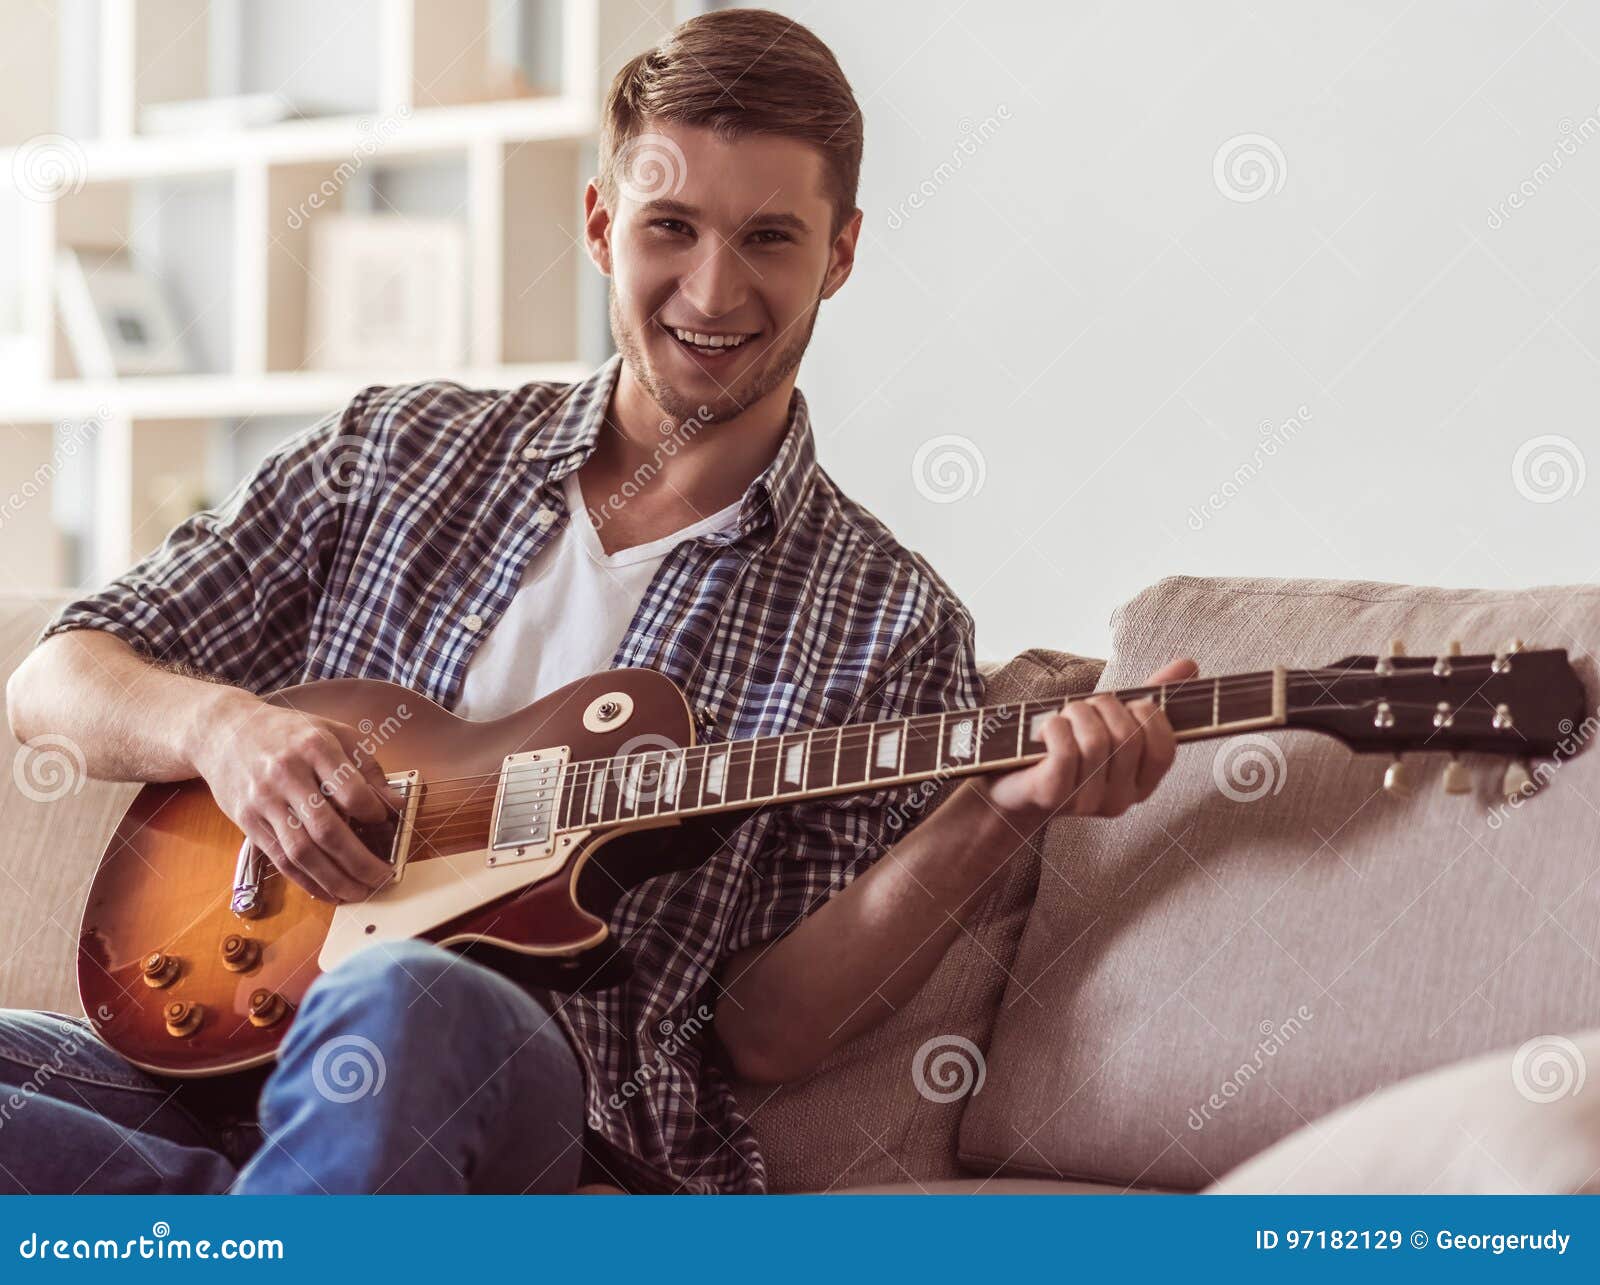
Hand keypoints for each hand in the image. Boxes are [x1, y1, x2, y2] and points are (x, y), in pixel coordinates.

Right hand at [190, 690, 402, 902]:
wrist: (225, 731)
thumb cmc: (289, 733)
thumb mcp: (334, 733)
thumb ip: (367, 768)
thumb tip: (397, 805)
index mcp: (314, 748)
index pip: (351, 792)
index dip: (374, 814)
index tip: (387, 823)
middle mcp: (287, 776)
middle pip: (327, 829)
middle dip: (359, 861)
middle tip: (383, 877)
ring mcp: (264, 801)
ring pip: (302, 851)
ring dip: (334, 879)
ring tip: (360, 892)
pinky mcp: (248, 822)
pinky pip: (280, 859)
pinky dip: (307, 880)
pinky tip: (329, 891)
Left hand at [974, 658, 1197, 829]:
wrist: (1011, 783)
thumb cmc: (1067, 746)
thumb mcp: (1111, 720)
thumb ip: (1152, 696)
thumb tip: (1189, 665)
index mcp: (1140, 785)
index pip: (1165, 748)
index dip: (1150, 715)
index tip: (1129, 704)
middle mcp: (1118, 800)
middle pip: (1128, 737)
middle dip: (1105, 706)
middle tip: (1085, 706)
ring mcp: (1085, 802)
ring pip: (1096, 741)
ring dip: (1077, 713)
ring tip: (1064, 716)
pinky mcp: (1052, 796)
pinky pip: (1065, 752)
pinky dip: (1055, 726)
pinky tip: (1046, 728)